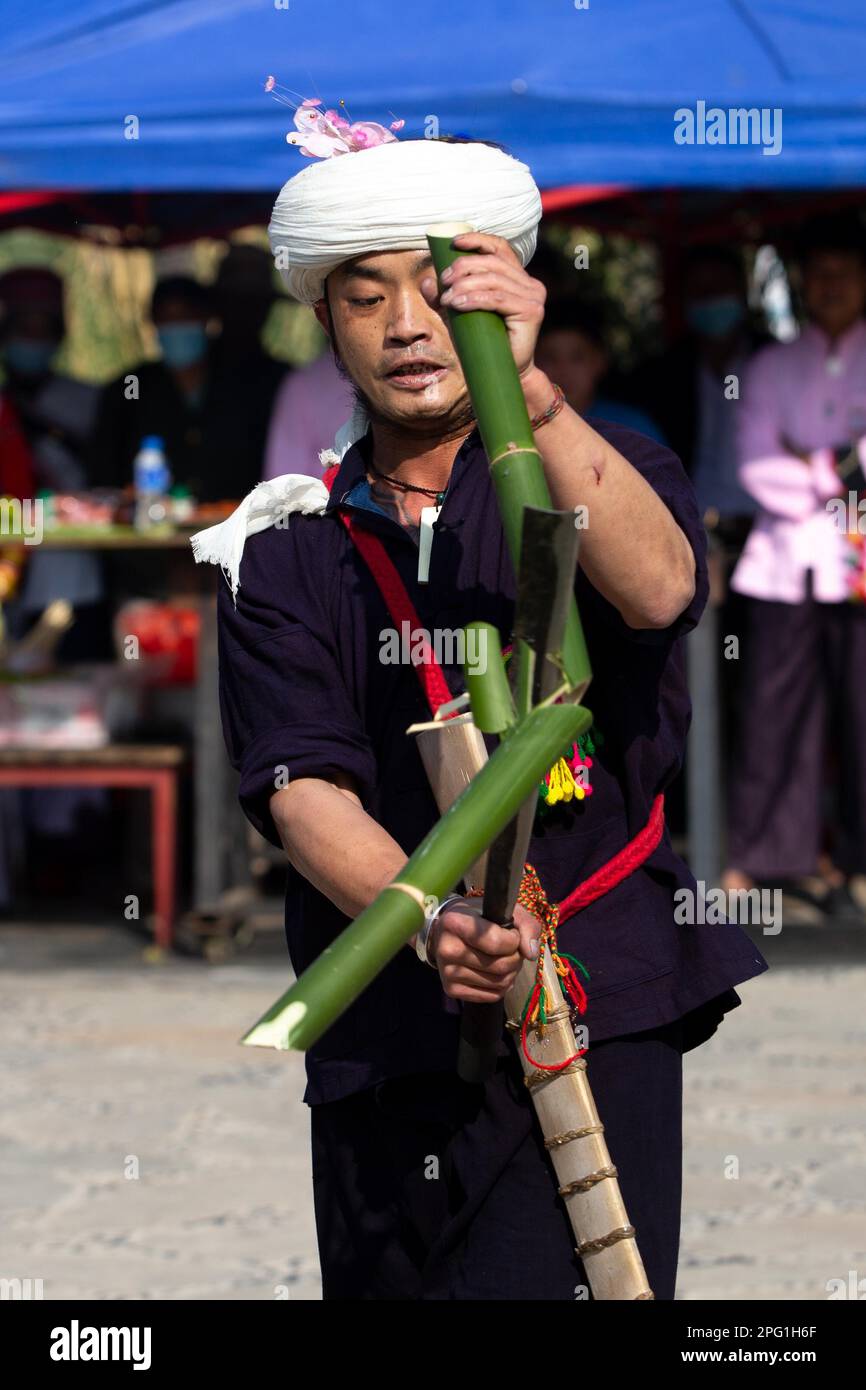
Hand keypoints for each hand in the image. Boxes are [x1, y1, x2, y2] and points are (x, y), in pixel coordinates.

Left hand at [419, 231, 545, 379]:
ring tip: (447, 298)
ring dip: (465, 285)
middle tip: (444, 281)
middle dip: (464, 267)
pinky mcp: (532, 312)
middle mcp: (530, 283)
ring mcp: (533, 296)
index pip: (499, 248)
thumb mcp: (459, 316)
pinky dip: (474, 299)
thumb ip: (445, 298)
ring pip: (493, 280)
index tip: (454, 242)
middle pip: (493, 262)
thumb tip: (428, 281)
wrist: (503, 374)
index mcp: (517, 278)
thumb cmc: (483, 344)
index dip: (478, 240)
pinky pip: (497, 299)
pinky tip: (457, 304)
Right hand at [431, 898, 540, 1003]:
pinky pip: (492, 996)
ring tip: (504, 959)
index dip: (514, 940)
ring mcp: (448, 973)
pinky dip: (502, 986)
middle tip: (512, 949)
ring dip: (511, 973)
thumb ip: (525, 925)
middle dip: (516, 958)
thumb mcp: (504, 910)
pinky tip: (496, 972)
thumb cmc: (479, 917)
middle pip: (501, 966)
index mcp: (455, 923)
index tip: (511, 933)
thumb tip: (531, 954)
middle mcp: (447, 950)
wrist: (448, 931)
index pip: (496, 942)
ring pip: (499, 983)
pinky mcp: (452, 990)